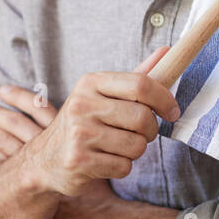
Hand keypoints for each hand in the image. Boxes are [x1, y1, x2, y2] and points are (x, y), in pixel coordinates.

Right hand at [0, 45, 177, 197]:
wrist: (45, 159)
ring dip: (135, 151)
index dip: (164, 99)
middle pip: (143, 118)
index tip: (172, 111)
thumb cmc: (84, 123)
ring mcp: (79, 133)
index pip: (141, 84)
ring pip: (136, 145)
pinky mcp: (79, 160)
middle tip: (141, 134)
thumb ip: (136, 76)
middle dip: (150, 131)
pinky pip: (124, 166)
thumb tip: (167, 51)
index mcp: (91, 83)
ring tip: (117, 147)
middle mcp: (82, 104)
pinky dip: (121, 167)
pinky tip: (105, 161)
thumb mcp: (104, 95)